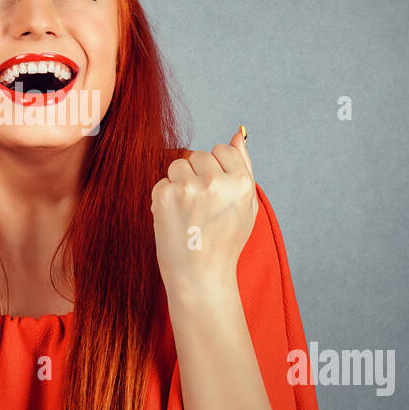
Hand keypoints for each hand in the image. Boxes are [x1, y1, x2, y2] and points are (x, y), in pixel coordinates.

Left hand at [151, 126, 258, 299]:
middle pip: (199, 155)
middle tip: (202, 207)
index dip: (217, 169)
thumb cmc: (225, 242)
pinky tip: (176, 218)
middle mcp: (216, 182)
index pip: (223, 149)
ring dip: (180, 182)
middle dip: (197, 174)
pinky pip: (162, 181)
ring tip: (189, 212)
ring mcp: (188, 188)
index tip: (215, 191)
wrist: (200, 276)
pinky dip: (166, 197)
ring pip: (178, 164)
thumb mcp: (246, 206)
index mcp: (241, 183)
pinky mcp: (165, 195)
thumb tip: (239, 133)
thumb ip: (244, 166)